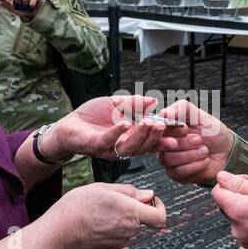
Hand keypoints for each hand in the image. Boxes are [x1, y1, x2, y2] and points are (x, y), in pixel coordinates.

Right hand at [45, 183, 166, 248]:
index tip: (149, 200)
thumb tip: (149, 195)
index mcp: (131, 213)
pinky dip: (115, 226)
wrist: (59, 232)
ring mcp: (121, 242)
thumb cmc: (78, 207)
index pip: (160, 217)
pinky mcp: (112, 248)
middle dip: (136, 208)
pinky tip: (98, 220)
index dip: (159, 207)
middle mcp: (129, 230)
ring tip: (103, 209)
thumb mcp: (103, 188)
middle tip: (116, 199)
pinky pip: (121, 234)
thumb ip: (130, 191)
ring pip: (132, 226)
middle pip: (145, 220)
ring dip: (124, 217)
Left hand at [50, 95, 189, 161]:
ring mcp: (110, 148)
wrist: (68, 125)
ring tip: (150, 123)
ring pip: (130, 146)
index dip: (166, 134)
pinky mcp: (95, 146)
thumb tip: (154, 100)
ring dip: (141, 135)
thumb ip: (134, 103)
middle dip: (156, 136)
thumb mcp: (117, 104)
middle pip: (145, 145)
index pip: (152, 138)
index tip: (179, 126)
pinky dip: (117, 133)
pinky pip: (108, 141)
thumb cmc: (91, 116)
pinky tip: (125, 123)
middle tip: (166, 125)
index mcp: (131, 137)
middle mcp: (123, 146)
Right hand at [155, 99, 233, 185]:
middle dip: (183, 143)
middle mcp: (165, 144)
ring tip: (204, 150)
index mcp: (167, 128)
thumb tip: (164, 113)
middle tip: (199, 139)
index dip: (170, 130)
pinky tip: (204, 160)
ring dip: (191, 154)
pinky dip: (195, 165)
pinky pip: (177, 171)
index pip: (155, 130)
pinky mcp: (176, 174)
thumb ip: (182, 109)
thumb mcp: (200, 115)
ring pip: (168, 159)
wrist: (227, 151)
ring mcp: (169, 160)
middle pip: (160, 146)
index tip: (186, 129)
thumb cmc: (213, 132)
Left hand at [211, 171, 247, 248]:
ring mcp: (244, 240)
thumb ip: (240, 184)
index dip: (229, 182)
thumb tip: (221, 177)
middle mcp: (236, 228)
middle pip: (227, 206)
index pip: (217, 192)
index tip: (245, 180)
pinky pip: (247, 230)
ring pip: (238, 219)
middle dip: (239, 196)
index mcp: (237, 210)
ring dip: (247, 210)